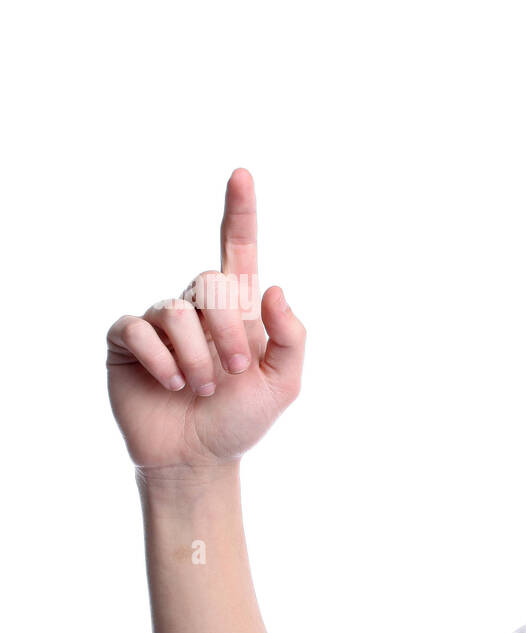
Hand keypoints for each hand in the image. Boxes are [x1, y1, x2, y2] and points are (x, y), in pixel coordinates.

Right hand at [107, 169, 305, 475]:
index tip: (242, 174)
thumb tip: (274, 288)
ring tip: (200, 388)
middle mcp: (198, 306)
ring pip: (178, 311)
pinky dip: (160, 359)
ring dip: (197, 356)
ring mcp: (161, 321)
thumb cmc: (241, 419)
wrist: (198, 458)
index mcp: (239, 309)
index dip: (240, 211)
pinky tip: (170, 384)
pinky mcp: (127, 339)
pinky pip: (139, 329)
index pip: (239, 250)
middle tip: (234, 371)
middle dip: (227, 331)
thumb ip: (291, 337)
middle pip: (211, 284)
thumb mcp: (283, 384)